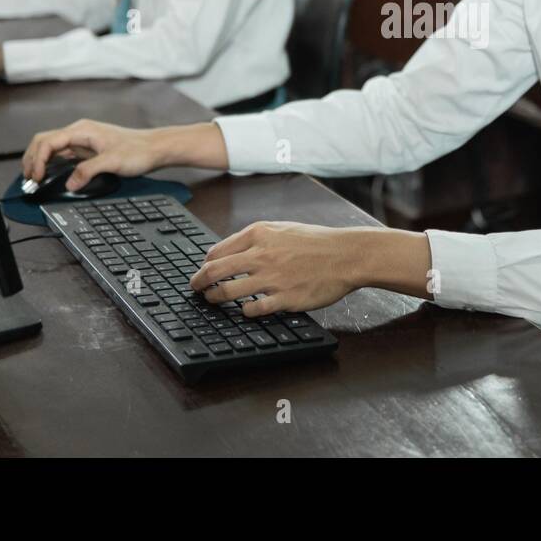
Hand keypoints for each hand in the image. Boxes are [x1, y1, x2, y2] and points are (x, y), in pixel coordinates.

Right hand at [22, 119, 175, 190]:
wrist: (155, 148)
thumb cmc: (138, 150)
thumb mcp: (113, 162)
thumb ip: (88, 171)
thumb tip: (70, 184)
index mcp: (82, 130)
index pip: (48, 142)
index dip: (37, 160)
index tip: (36, 177)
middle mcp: (79, 133)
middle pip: (44, 141)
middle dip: (32, 159)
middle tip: (29, 179)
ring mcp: (82, 141)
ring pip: (51, 147)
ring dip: (39, 161)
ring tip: (34, 178)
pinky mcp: (87, 150)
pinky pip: (62, 154)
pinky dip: (51, 163)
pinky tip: (49, 174)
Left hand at [189, 221, 366, 316]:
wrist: (346, 255)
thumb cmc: (316, 242)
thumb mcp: (282, 229)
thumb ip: (256, 239)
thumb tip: (229, 251)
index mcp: (259, 234)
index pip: (217, 251)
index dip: (205, 264)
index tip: (203, 271)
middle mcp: (261, 255)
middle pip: (215, 271)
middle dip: (198, 282)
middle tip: (194, 289)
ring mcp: (272, 278)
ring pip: (228, 292)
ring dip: (215, 298)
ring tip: (212, 301)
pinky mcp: (284, 298)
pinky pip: (253, 309)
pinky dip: (244, 311)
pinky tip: (245, 310)